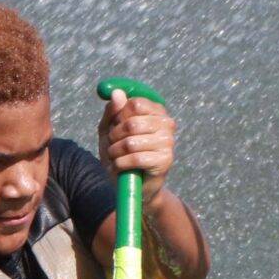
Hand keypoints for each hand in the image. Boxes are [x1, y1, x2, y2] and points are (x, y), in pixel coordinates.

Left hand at [98, 88, 175, 204]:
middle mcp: (166, 123)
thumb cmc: (121, 153)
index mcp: (156, 111)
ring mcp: (168, 142)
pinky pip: (135, 159)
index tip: (114, 126)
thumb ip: (112, 112)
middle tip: (112, 146)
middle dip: (114, 137)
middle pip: (131, 123)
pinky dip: (120, 164)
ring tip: (115, 158)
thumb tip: (116, 93)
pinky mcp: (165, 160)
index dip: (118, 116)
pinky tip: (120, 168)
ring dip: (114, 152)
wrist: (133, 184)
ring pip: (130, 142)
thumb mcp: (110, 130)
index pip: (134, 104)